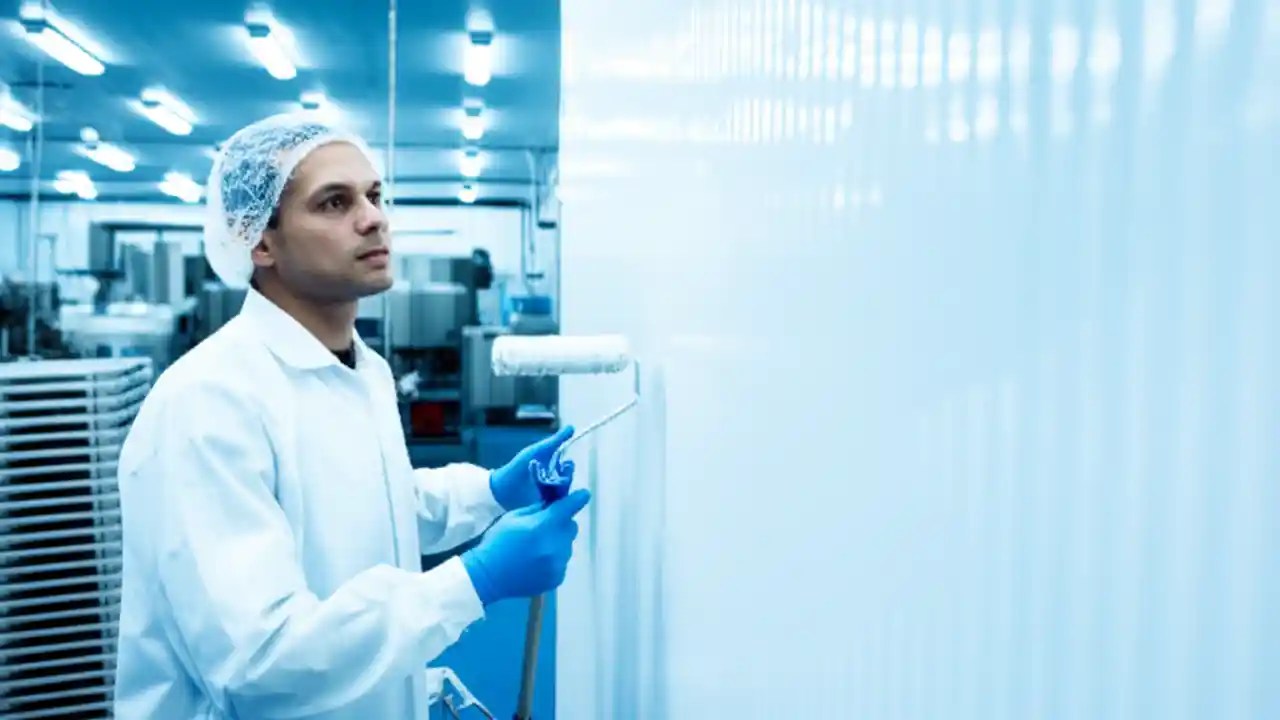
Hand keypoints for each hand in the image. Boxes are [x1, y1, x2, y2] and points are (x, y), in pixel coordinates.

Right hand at [460, 489, 591, 604]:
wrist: (489, 576)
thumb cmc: (498, 541)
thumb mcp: (514, 516)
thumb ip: (538, 509)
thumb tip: (553, 505)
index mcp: (543, 526)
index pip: (569, 508)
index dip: (578, 499)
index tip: (584, 494)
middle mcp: (556, 545)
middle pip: (571, 527)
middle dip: (561, 523)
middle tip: (545, 526)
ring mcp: (558, 564)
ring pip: (568, 545)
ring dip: (558, 542)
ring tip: (538, 547)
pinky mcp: (557, 578)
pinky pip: (563, 561)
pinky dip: (555, 558)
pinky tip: (538, 561)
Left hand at [489, 426, 576, 509]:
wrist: (501, 487)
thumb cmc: (519, 467)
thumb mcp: (537, 451)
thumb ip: (555, 441)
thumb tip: (572, 427)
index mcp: (553, 470)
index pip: (568, 469)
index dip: (568, 467)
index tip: (566, 463)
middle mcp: (554, 484)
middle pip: (567, 482)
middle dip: (566, 478)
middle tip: (562, 477)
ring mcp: (549, 497)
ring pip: (562, 495)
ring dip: (561, 491)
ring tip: (554, 487)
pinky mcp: (544, 509)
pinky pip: (555, 507)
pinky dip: (555, 504)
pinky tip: (553, 501)